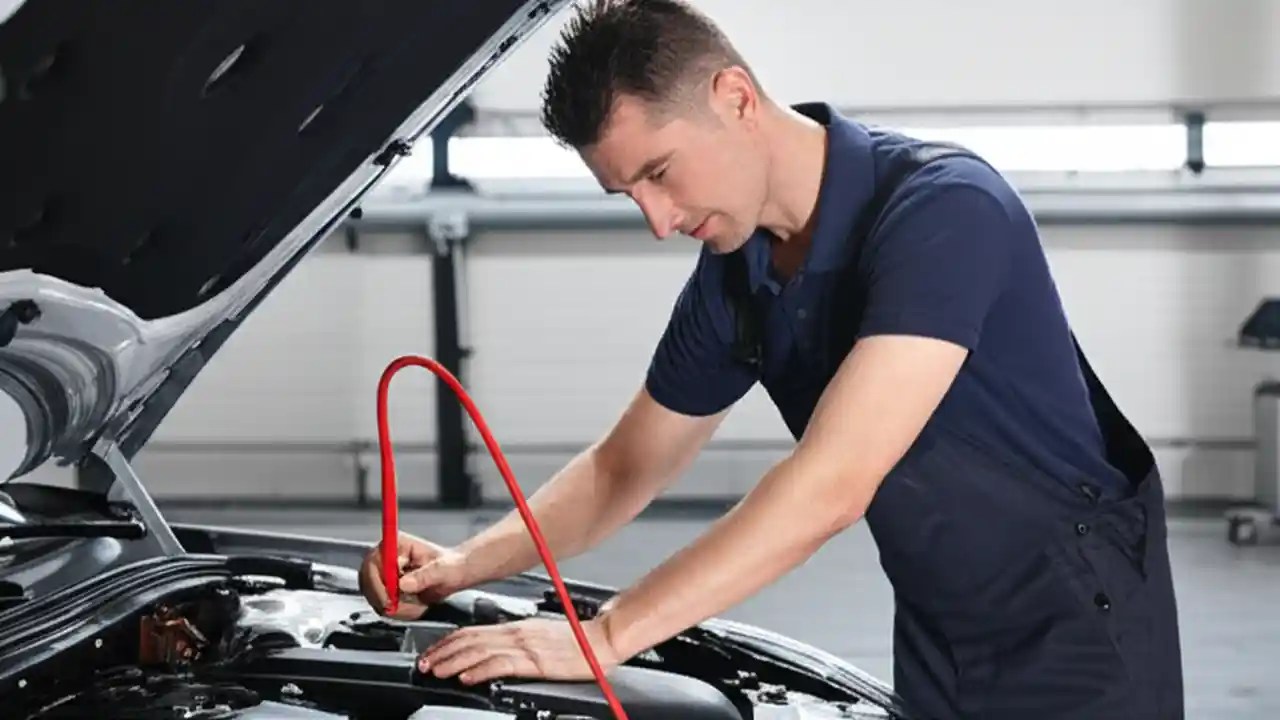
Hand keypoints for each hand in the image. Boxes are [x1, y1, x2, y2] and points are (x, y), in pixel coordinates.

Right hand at [358, 531, 467, 618]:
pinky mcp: (384, 589)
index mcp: (396, 544)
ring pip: (374, 597)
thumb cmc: (451, 566)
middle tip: (405, 609)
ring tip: (418, 606)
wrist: (455, 574)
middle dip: (385, 600)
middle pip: (367, 582)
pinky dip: (399, 611)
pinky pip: (382, 606)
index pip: (372, 562)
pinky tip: (415, 608)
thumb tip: (403, 584)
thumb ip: (424, 576)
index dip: (376, 582)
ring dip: (396, 607)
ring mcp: (382, 573)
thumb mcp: (443, 570)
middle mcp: (384, 556)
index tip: (390, 598)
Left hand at [417, 617, 621, 685]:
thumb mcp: (540, 637)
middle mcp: (515, 633)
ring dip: (453, 662)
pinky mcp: (533, 661)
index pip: (473, 631)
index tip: (433, 651)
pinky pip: (500, 665)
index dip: (448, 641)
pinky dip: (479, 670)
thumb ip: (517, 642)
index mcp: (515, 627)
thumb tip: (494, 653)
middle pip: (469, 640)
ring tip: (435, 670)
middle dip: (443, 652)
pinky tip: (466, 677)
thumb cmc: (576, 640)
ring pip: (478, 651)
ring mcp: (523, 647)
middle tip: (424, 663)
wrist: (601, 639)